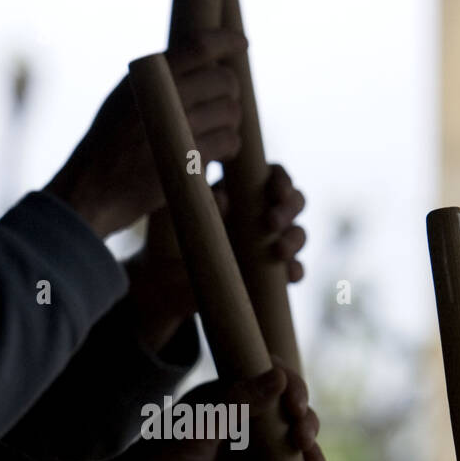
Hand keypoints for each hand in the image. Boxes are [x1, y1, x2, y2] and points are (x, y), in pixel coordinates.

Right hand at [46, 29, 246, 236]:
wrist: (88, 191)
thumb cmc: (105, 148)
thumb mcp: (121, 101)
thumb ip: (155, 82)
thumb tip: (199, 67)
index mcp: (146, 76)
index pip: (199, 46)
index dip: (227, 40)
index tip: (242, 43)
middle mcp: (162, 96)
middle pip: (223, 81)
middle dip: (230, 94)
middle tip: (224, 109)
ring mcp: (176, 128)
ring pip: (230, 113)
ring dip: (230, 125)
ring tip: (217, 136)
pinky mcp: (188, 159)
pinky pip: (228, 143)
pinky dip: (228, 149)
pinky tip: (217, 155)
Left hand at [87, 363, 322, 460]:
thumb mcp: (197, 429)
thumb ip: (236, 402)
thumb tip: (278, 376)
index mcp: (223, 401)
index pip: (267, 380)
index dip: (291, 387)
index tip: (297, 406)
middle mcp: (237, 427)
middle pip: (285, 416)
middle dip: (304, 423)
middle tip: (303, 441)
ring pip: (287, 450)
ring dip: (307, 454)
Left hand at [125, 164, 307, 350]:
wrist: (161, 285)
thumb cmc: (165, 241)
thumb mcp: (173, 215)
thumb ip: (195, 199)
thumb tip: (223, 197)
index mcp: (237, 191)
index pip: (269, 175)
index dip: (281, 179)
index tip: (277, 191)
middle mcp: (257, 214)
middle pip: (292, 201)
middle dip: (290, 208)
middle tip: (272, 222)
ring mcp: (265, 244)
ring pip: (298, 232)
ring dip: (295, 238)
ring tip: (279, 251)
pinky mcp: (267, 275)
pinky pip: (293, 269)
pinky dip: (296, 271)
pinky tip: (291, 276)